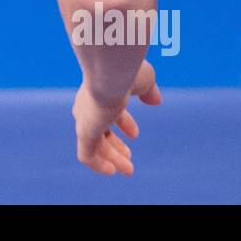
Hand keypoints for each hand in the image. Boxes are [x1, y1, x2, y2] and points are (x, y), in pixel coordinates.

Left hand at [72, 60, 161, 175]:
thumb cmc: (128, 70)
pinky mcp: (84, 132)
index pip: (108, 109)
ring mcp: (85, 119)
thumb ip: (148, 90)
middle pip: (99, 129)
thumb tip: (155, 101)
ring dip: (112, 158)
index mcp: (99, 90)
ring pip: (95, 145)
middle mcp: (88, 105)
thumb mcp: (143, 80)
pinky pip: (86, 154)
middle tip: (128, 156)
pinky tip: (111, 171)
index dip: (123, 122)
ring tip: (128, 169)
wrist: (111, 70)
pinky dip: (97, 164)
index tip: (135, 135)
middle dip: (114, 144)